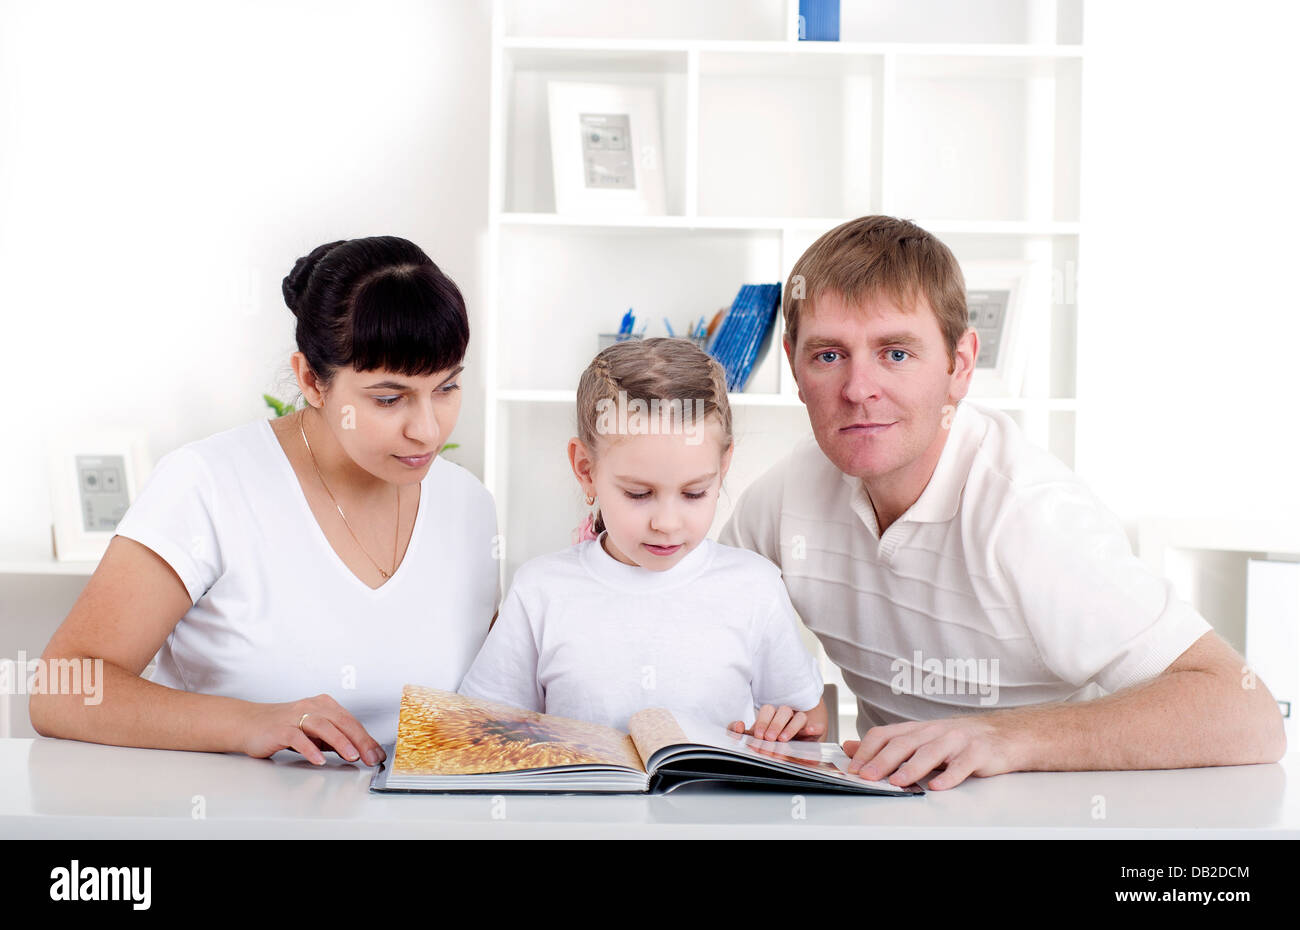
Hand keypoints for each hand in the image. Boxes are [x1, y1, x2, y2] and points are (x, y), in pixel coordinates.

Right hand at [239, 694, 386, 766]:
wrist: (249, 723)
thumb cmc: (284, 727)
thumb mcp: (314, 731)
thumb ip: (334, 738)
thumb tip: (360, 751)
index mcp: (323, 705)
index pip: (350, 721)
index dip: (366, 738)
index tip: (377, 754)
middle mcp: (312, 707)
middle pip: (341, 721)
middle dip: (359, 740)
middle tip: (370, 757)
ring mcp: (296, 717)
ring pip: (323, 726)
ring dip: (340, 741)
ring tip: (352, 756)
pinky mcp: (280, 729)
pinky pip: (297, 738)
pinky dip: (310, 748)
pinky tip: (319, 760)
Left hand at [728, 703, 825, 741]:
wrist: (785, 756)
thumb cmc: (765, 744)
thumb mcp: (751, 739)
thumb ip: (739, 733)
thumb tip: (738, 726)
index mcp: (771, 716)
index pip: (768, 710)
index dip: (763, 721)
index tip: (758, 735)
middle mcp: (786, 718)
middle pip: (783, 711)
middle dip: (775, 724)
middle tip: (769, 738)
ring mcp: (800, 725)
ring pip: (800, 716)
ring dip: (791, 727)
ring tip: (783, 739)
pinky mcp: (812, 735)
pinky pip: (816, 727)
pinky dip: (814, 728)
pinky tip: (810, 731)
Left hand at [843, 715, 1014, 789]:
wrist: (1005, 735)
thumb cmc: (959, 740)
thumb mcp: (922, 738)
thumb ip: (888, 744)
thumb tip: (850, 748)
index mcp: (918, 729)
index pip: (886, 734)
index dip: (867, 750)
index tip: (854, 767)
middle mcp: (935, 731)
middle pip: (904, 743)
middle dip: (883, 760)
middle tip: (868, 776)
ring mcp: (957, 740)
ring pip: (930, 752)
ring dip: (912, 768)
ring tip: (898, 781)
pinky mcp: (978, 752)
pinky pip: (962, 765)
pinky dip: (949, 776)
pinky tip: (938, 786)